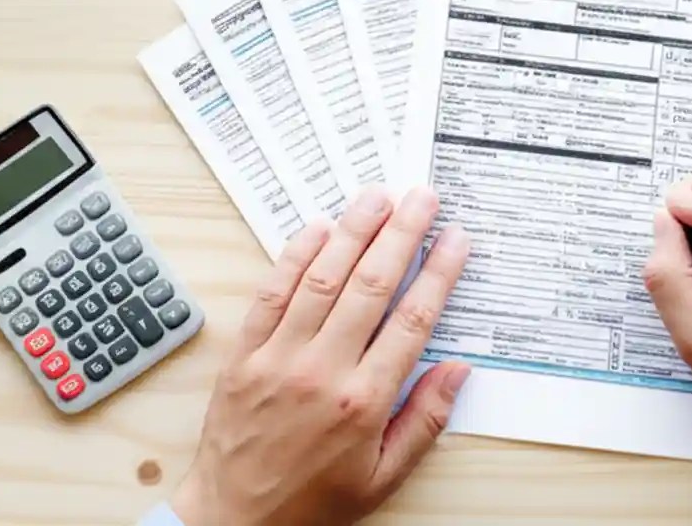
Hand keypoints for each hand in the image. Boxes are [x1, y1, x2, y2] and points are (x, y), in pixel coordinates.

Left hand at [170, 185, 471, 525]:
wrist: (234, 519)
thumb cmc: (312, 501)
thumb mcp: (383, 477)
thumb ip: (425, 420)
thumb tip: (457, 371)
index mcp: (363, 401)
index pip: (412, 320)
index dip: (438, 272)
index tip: (455, 240)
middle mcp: (322, 370)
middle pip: (372, 285)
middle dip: (402, 234)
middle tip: (423, 198)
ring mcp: (279, 358)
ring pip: (323, 278)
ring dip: (353, 231)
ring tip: (377, 197)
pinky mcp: (245, 354)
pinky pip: (272, 292)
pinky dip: (295, 256)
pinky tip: (319, 229)